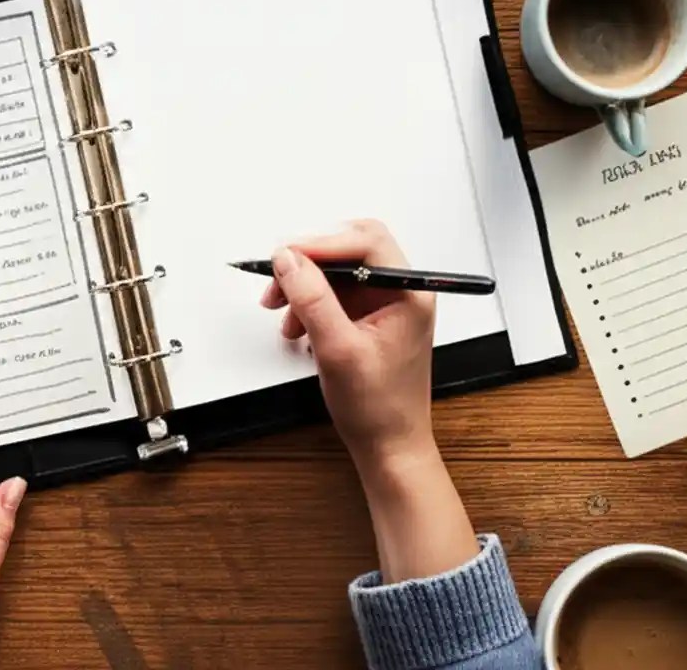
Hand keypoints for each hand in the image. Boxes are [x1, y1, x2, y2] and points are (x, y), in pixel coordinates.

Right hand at [265, 221, 478, 582]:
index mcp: (408, 293)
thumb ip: (312, 300)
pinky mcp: (368, 319)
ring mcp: (384, 305)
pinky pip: (333, 295)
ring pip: (337, 272)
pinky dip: (308, 304)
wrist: (389, 447)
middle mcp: (400, 292)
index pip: (365, 241)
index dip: (321, 242)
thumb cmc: (378, 408)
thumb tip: (288, 260)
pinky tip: (296, 327)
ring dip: (303, 285)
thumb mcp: (338, 349)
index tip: (286, 255)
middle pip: (349, 250)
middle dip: (308, 262)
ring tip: (280, 310)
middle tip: (278, 277)